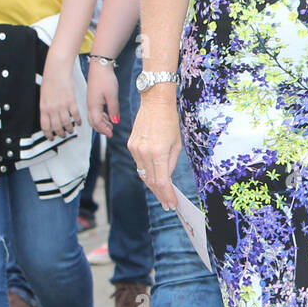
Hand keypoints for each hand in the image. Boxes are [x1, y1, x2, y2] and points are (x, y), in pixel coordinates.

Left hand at [39, 59, 79, 139]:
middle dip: (60, 134)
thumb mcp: (43, 96)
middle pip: (56, 127)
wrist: (57, 71)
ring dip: (69, 129)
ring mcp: (62, 106)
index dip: (48, 134)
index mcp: (44, 107)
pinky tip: (78, 122)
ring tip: (71, 130)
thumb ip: (46, 108)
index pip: (45, 126)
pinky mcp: (72, 102)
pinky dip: (77, 120)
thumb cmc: (50, 81)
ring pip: (66, 123)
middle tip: (62, 135)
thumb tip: (48, 117)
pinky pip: (75, 115)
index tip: (51, 137)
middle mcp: (52, 109)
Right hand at [86, 62, 119, 135]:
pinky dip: (101, 116)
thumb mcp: (112, 95)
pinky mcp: (93, 97)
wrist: (100, 66)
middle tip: (110, 133)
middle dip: (101, 128)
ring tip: (110, 126)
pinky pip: (95, 111)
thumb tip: (115, 121)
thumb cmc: (105, 79)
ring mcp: (91, 101)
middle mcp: (90, 104)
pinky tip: (107, 116)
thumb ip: (113, 109)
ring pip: (94, 116)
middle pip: (93, 121)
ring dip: (102, 123)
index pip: (97, 122)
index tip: (110, 134)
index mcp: (93, 105)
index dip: (104, 130)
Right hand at [128, 95, 181, 209]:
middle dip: (160, 194)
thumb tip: (167, 178)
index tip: (172, 204)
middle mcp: (143, 152)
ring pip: (143, 174)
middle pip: (150, 181)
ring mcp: (134, 149)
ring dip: (152, 185)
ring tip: (162, 194)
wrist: (155, 102)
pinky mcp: (131, 145)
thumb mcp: (176, 143)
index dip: (167, 195)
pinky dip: (146, 172)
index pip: (161, 181)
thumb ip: (171, 162)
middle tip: (168, 203)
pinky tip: (153, 178)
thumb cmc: (170, 121)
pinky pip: (139, 163)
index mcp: (157, 152)